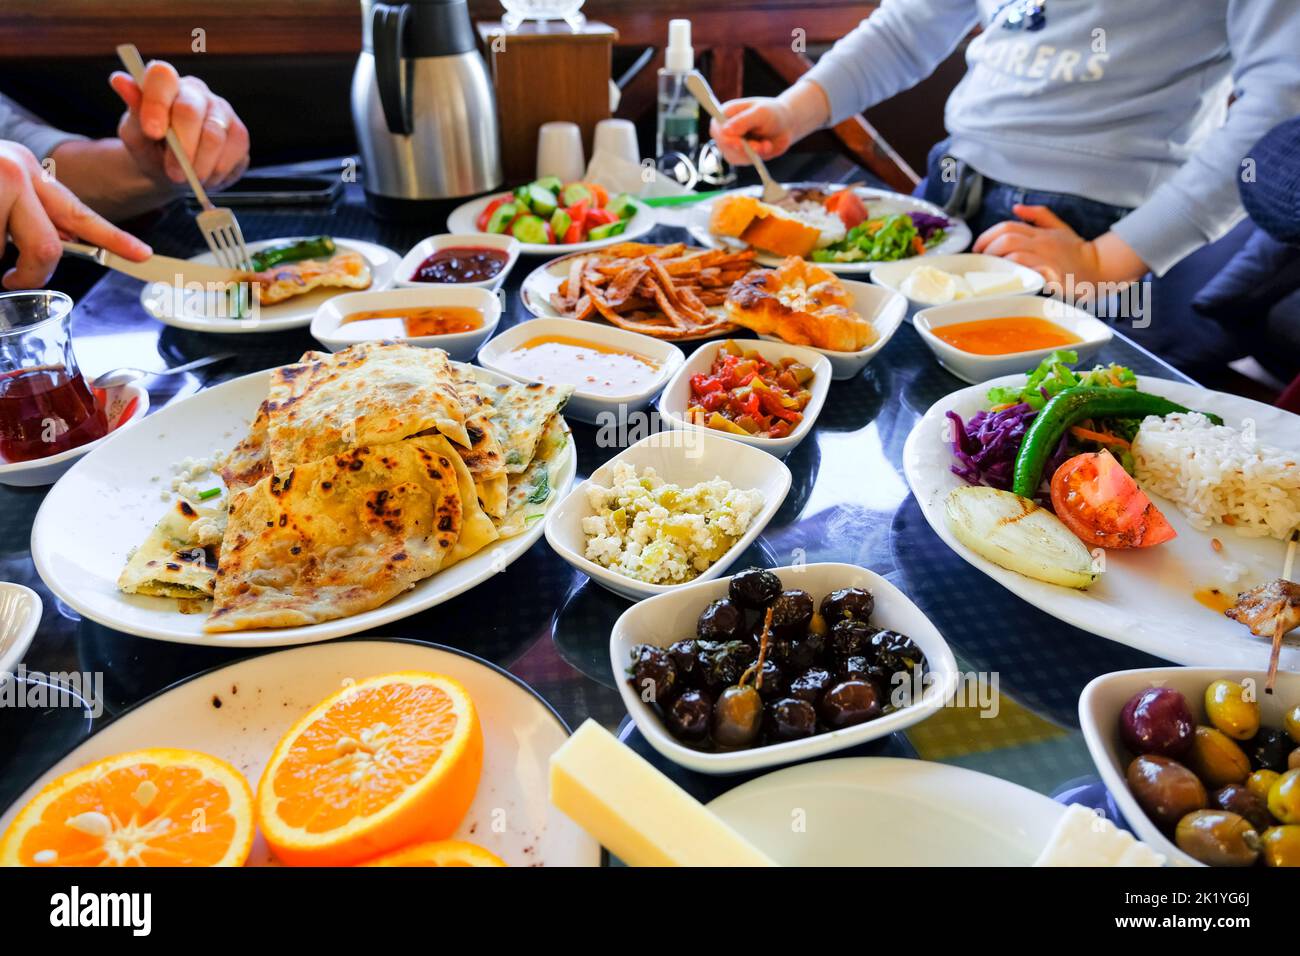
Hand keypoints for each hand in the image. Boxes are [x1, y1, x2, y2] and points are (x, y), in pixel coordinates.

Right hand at [0, 141, 150, 289]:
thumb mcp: (4, 187)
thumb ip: (34, 214)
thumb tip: (65, 244)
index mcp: (25, 169)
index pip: (79, 213)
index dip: (113, 239)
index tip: (142, 255)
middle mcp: (12, 172)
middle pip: (47, 250)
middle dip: (32, 274)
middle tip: (14, 277)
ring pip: (3, 254)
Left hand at [109, 60, 249, 189]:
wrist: (172, 171)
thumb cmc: (152, 148)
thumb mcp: (134, 133)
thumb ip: (132, 110)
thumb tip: (120, 80)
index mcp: (167, 84)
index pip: (163, 77)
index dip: (157, 102)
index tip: (152, 132)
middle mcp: (196, 91)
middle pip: (190, 110)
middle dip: (180, 148)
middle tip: (173, 173)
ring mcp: (222, 111)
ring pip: (214, 136)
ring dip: (199, 165)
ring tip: (188, 179)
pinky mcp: (240, 134)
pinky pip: (232, 153)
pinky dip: (217, 172)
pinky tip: (206, 176)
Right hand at [710, 97, 798, 165]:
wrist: (785, 127)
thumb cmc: (772, 114)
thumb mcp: (761, 113)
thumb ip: (744, 121)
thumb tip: (725, 131)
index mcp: (725, 113)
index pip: (717, 128)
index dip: (726, 138)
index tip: (740, 143)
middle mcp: (724, 129)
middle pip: (724, 145)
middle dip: (744, 147)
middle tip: (759, 145)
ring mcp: (730, 144)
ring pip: (733, 155)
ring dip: (753, 152)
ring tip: (766, 144)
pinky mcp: (738, 155)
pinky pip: (742, 161)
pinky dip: (756, 157)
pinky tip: (764, 147)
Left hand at [972, 205, 1101, 286]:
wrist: (1099, 268)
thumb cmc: (1076, 251)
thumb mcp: (1059, 227)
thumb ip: (1039, 215)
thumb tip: (1016, 207)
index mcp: (1040, 233)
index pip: (1007, 227)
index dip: (987, 236)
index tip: (978, 247)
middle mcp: (1042, 244)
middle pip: (1007, 239)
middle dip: (989, 248)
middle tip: (982, 259)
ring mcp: (1047, 260)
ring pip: (1015, 255)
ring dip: (998, 262)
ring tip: (991, 269)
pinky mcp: (1052, 277)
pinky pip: (1029, 274)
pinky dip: (1015, 275)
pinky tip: (1007, 280)